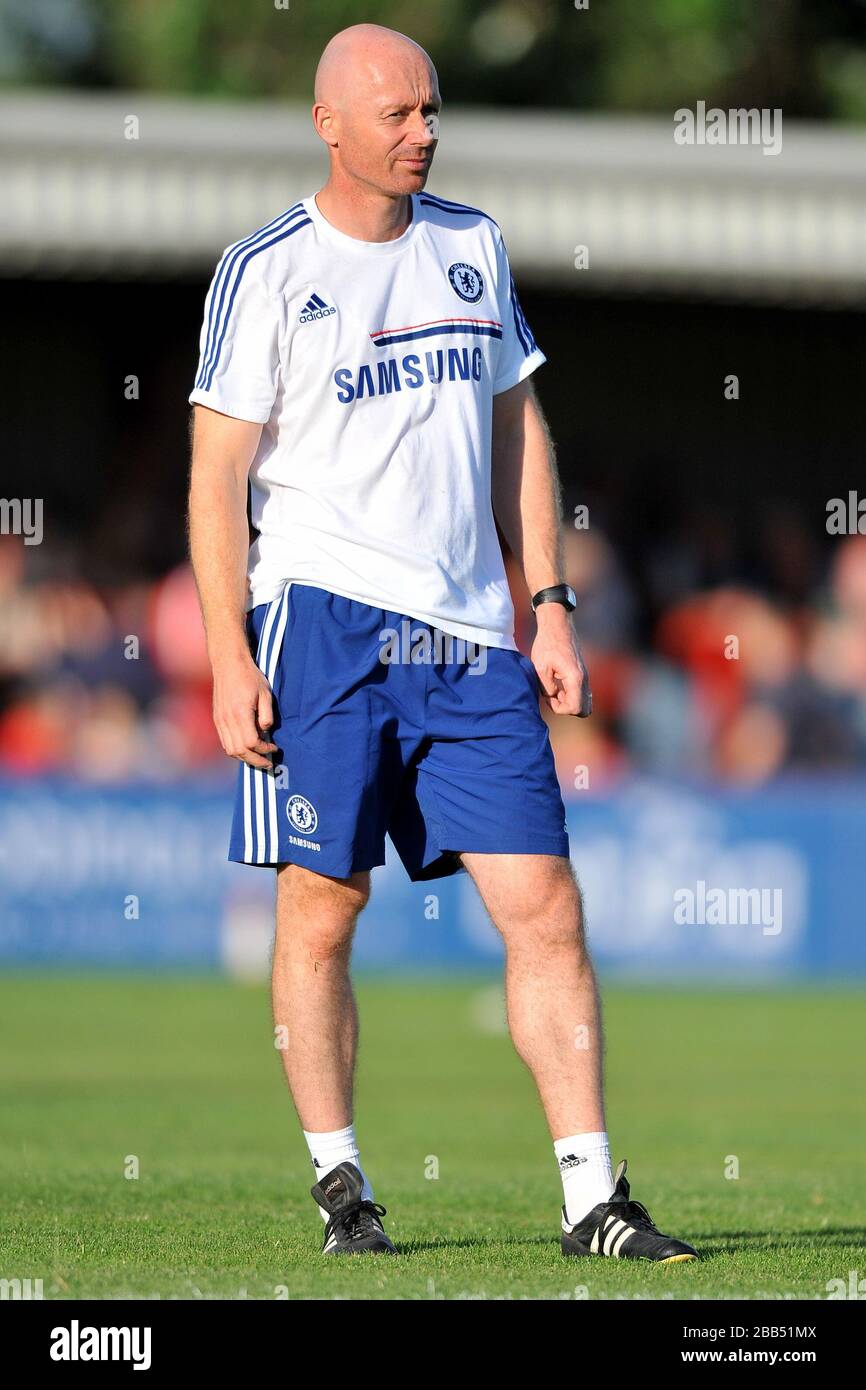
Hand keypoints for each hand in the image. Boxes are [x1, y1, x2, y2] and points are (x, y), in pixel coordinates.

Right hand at [211, 651, 278, 768]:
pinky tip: (246, 748)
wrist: (228, 664)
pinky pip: (225, 742)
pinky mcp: (217, 719)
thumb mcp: (265, 694)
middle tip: (268, 763)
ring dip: (245, 758)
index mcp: (240, 714)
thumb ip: (267, 715)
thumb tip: (265, 732)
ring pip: (230, 749)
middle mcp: (227, 720)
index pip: (252, 743)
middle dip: (255, 760)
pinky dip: (236, 750)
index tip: (274, 748)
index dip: (264, 750)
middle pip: (240, 751)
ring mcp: (220, 721)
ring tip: (258, 758)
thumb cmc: (250, 677)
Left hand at [531, 604, 591, 716]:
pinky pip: (582, 694)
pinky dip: (571, 695)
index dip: (559, 708)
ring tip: (555, 690)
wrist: (557, 626)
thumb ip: (547, 687)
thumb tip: (553, 696)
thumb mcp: (540, 668)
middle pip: (584, 710)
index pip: (575, 708)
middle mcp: (584, 679)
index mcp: (575, 678)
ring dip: (569, 702)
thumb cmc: (547, 644)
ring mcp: (585, 677)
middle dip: (567, 708)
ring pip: (585, 703)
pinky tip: (559, 686)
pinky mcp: (583, 675)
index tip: (548, 696)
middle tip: (553, 696)